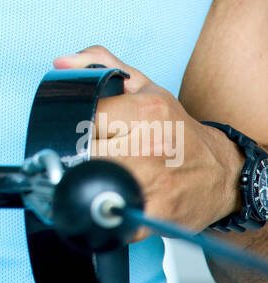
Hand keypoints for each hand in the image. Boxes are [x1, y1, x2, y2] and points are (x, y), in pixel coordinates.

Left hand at [52, 45, 239, 242]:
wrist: (222, 174)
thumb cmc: (177, 131)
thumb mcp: (145, 88)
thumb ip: (102, 66)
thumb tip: (61, 64)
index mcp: (146, 111)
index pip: (83, 117)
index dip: (72, 126)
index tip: (77, 133)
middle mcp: (150, 145)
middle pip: (83, 153)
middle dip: (75, 156)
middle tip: (83, 158)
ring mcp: (153, 184)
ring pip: (92, 185)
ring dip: (84, 184)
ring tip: (92, 179)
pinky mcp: (154, 216)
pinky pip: (111, 218)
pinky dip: (101, 214)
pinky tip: (108, 203)